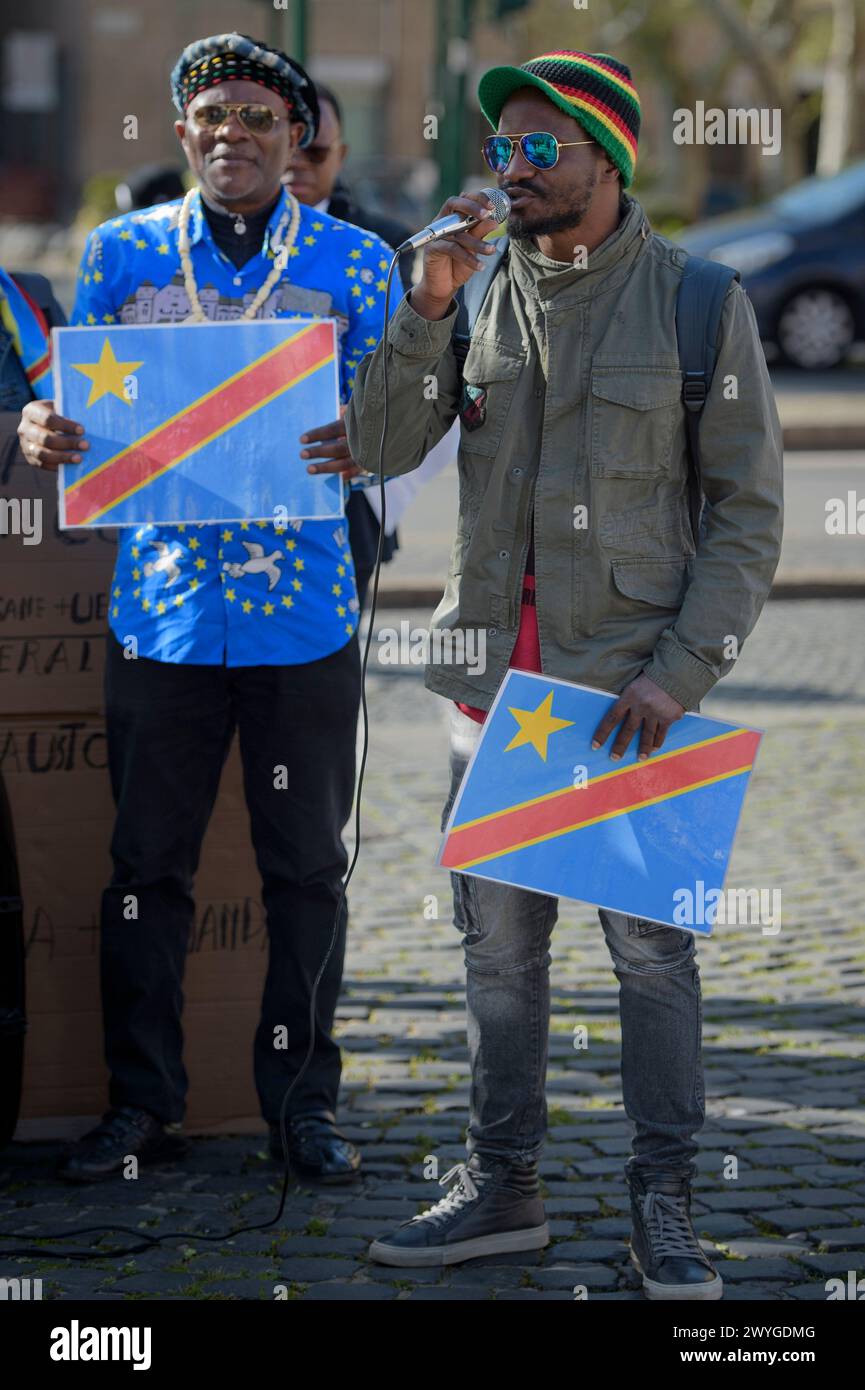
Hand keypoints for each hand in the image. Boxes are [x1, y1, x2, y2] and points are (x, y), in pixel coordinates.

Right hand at [18, 400, 87, 470]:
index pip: (47, 419)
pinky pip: (43, 464)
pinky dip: (58, 465)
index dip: (65, 425)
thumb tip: (90, 421)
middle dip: (67, 443)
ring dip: (63, 457)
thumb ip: (70, 412)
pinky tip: (71, 464)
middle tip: (85, 445)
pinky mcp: (30, 458)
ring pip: (42, 454)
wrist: (46, 426)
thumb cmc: (59, 415)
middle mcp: (24, 428)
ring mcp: (25, 444)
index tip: (82, 430)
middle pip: (45, 438)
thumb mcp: (61, 408)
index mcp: (31, 411)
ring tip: (79, 458)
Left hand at [300, 407, 365, 479]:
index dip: (317, 434)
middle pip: (336, 448)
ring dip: (326, 467)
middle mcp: (361, 440)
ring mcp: (366, 453)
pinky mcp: (371, 462)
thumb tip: (334, 413)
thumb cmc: (372, 416)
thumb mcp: (358, 409)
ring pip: (344, 463)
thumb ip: (345, 412)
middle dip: (319, 452)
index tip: (302, 439)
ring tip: (309, 469)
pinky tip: (337, 478)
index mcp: (356, 424)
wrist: (395, 426)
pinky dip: (348, 475)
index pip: (333, 429)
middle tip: (302, 454)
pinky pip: (357, 471)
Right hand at [412, 191, 500, 316]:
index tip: (493, 206)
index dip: (477, 198)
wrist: (445, 286)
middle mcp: (444, 222)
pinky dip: (468, 258)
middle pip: (455, 204)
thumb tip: (494, 221)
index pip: (464, 199)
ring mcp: (436, 234)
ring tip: (491, 250)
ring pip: (458, 232)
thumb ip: (480, 233)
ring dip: (477, 242)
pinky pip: (453, 249)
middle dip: (472, 207)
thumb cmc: (459, 264)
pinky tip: (480, 266)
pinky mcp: (432, 249)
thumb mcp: (474, 248)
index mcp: (454, 217)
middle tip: (487, 215)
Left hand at [591, 674, 684, 761]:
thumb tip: (623, 714)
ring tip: (639, 759)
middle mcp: (641, 707)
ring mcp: (656, 713)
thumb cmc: (655, 674)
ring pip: (646, 735)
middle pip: (628, 730)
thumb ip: (630, 698)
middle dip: (620, 746)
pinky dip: (657, 742)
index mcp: (629, 696)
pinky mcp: (670, 717)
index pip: (612, 718)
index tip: (595, 745)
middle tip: (614, 758)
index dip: (603, 733)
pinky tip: (654, 748)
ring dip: (642, 749)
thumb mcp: (636, 683)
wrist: (679, 672)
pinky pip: (661, 733)